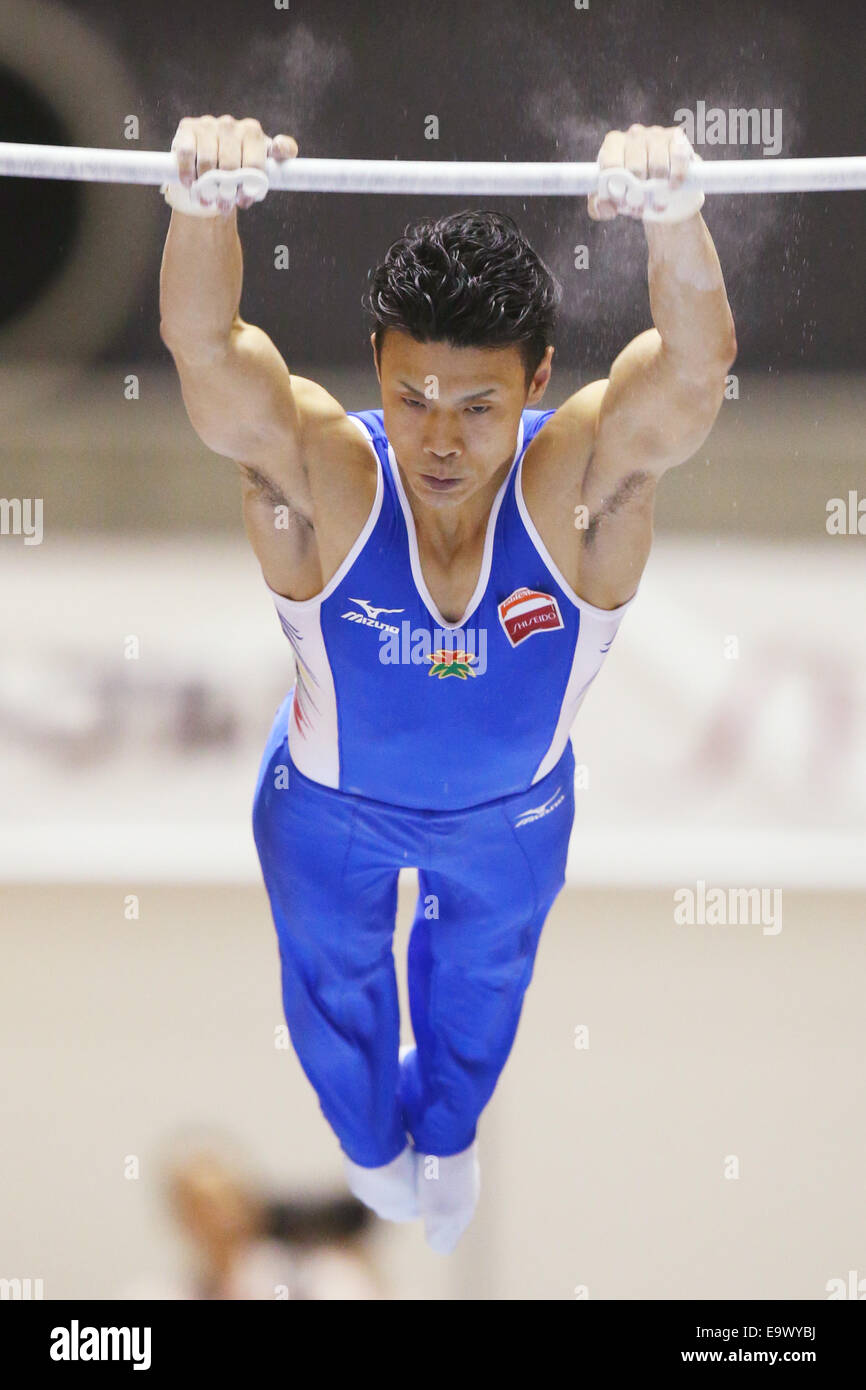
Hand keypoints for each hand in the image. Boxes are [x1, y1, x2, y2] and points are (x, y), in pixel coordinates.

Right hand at [170, 114, 297, 212]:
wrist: (208, 158)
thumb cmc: (240, 164)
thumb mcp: (263, 162)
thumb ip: (281, 156)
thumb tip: (284, 149)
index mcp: (252, 132)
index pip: (254, 163)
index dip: (250, 186)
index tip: (244, 201)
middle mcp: (231, 124)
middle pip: (230, 166)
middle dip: (227, 191)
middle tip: (224, 206)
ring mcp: (209, 124)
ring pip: (208, 162)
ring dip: (207, 187)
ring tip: (208, 200)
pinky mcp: (187, 128)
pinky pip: (188, 154)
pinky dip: (188, 173)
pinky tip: (190, 185)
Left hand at [588, 123, 697, 220]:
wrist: (662, 185)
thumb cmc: (632, 189)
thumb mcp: (612, 200)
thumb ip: (599, 207)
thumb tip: (606, 206)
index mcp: (613, 144)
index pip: (610, 164)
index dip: (616, 187)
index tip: (622, 200)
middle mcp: (633, 134)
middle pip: (635, 168)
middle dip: (638, 193)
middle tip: (642, 204)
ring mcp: (656, 133)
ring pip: (658, 166)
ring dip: (658, 190)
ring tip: (657, 200)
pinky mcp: (677, 137)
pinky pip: (678, 158)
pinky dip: (676, 177)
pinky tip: (673, 186)